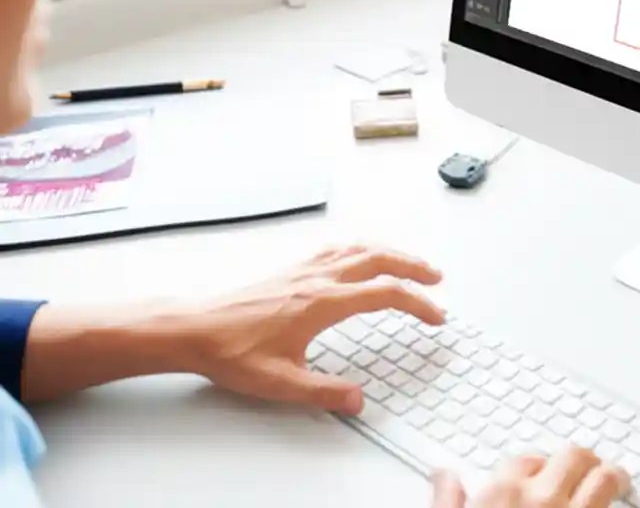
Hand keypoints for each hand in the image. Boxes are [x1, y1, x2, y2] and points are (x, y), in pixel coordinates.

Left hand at [183, 245, 443, 414]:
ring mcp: (304, 270)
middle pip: (379, 260)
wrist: (193, 329)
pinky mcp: (290, 269)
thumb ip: (324, 392)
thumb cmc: (231, 351)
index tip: (436, 315)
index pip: (385, 295)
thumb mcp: (281, 382)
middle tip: (436, 278)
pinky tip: (359, 255)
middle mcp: (317, 279)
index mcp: (323, 303)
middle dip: (414, 266)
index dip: (418, 304)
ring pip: (359, 248)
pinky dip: (360, 248)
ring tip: (409, 262)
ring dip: (390, 253)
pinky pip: (336, 248)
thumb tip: (358, 399)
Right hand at [432, 448, 630, 507]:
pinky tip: (620, 503)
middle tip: (587, 466)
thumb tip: (443, 476)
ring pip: (604, 479)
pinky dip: (618, 503)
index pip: (527, 458)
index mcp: (502, 494)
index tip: (541, 472)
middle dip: (580, 460)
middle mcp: (542, 500)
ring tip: (616, 477)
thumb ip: (447, 502)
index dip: (536, 465)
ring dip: (610, 475)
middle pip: (573, 457)